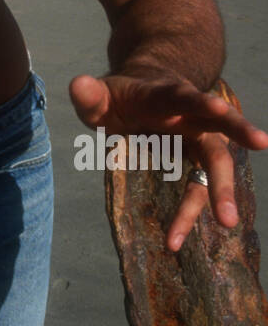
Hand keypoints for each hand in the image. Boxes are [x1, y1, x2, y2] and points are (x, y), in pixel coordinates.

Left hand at [69, 71, 267, 250]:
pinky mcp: (195, 160)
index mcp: (166, 95)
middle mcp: (191, 116)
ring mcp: (197, 138)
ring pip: (217, 161)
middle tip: (261, 141)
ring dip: (222, 190)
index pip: (186, 96)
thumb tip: (77, 84)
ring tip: (228, 222)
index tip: (219, 107)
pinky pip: (197, 188)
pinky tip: (174, 240)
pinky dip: (188, 214)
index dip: (202, 101)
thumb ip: (89, 95)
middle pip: (218, 123)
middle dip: (238, 130)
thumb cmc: (121, 96)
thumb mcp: (100, 95)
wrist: (145, 91)